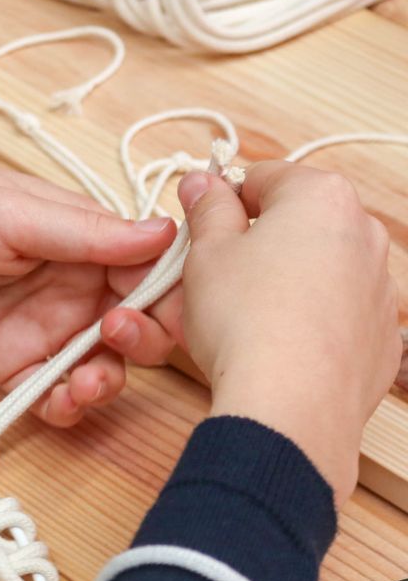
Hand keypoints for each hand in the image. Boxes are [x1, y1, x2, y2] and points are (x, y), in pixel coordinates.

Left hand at [0, 144, 178, 426]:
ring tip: (84, 383)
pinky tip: (59, 403)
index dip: (169, 297)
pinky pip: (46, 392)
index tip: (174, 316)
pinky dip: (61, 405)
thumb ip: (88, 235)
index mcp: (81, 236)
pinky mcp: (2, 361)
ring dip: (104, 382)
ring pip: (95, 366)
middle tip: (114, 337)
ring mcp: (36, 325)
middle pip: (132, 325)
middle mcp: (68, 282)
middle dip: (140, 342)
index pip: (148, 271)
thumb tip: (166, 232)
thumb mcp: (13, 212)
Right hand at [176, 162, 400, 504]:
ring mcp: (380, 286)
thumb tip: (204, 184)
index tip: (199, 226)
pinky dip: (310, 322)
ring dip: (283, 282)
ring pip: (319, 270)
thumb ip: (207, 210)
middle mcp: (363, 233)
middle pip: (296, 223)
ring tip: (242, 320)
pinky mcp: (381, 336)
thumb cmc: (245, 321)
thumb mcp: (205, 253)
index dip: (222, 202)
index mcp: (320, 197)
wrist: (289, 403)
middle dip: (255, 244)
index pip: (262, 177)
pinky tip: (277, 348)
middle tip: (214, 278)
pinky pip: (337, 315)